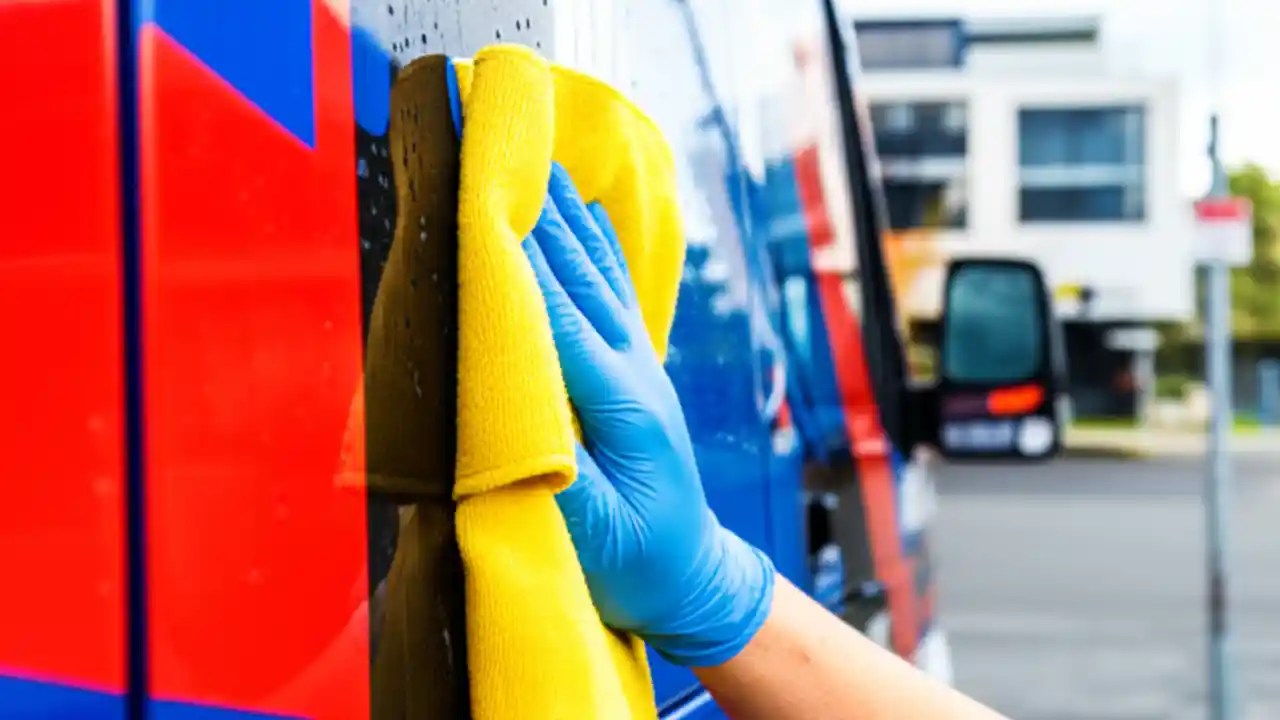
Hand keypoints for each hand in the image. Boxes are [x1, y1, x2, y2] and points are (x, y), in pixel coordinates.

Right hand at [521, 164, 774, 666]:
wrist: (692, 574)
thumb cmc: (640, 564)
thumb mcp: (600, 539)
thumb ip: (561, 484)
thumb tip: (513, 425)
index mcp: (621, 404)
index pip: (558, 321)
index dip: (517, 265)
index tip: (482, 210)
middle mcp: (635, 370)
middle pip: (579, 279)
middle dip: (538, 216)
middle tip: (503, 157)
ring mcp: (641, 365)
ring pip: (599, 275)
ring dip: (567, 218)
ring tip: (541, 163)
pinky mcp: (637, 370)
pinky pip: (615, 293)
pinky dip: (597, 246)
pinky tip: (587, 214)